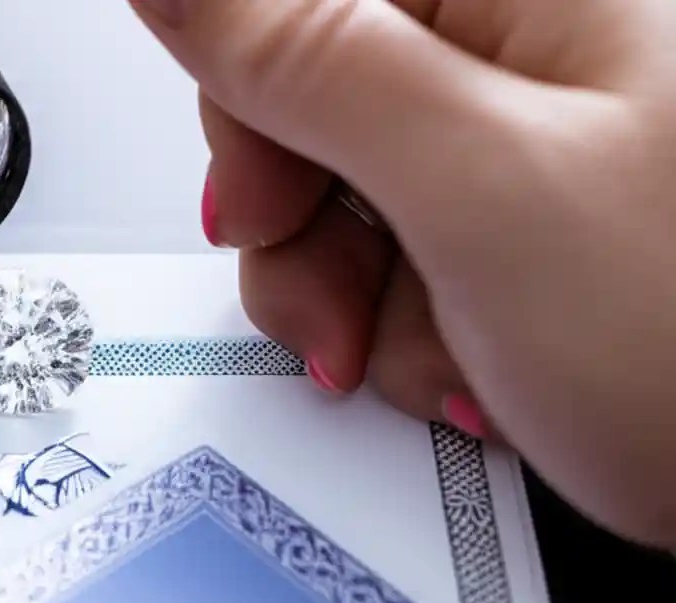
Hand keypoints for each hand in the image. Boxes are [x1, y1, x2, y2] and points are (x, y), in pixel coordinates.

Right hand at [127, 0, 675, 547]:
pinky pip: (410, 253)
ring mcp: (538, 141)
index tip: (258, 204)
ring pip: (354, 193)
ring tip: (443, 369)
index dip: (254, 109)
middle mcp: (539, 47)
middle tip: (348, 310)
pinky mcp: (533, 222)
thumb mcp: (481, 194)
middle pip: (321, 103)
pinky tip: (478, 375)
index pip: (305, 6)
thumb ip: (307, 61)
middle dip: (311, 230)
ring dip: (363, 301)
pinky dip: (415, 330)